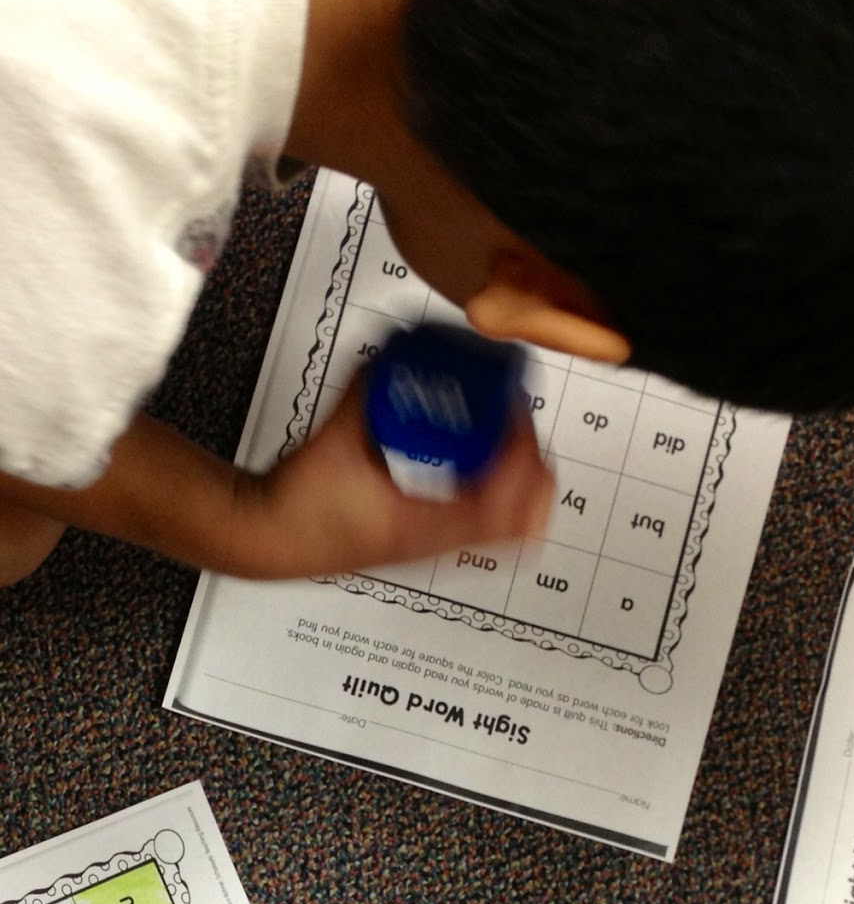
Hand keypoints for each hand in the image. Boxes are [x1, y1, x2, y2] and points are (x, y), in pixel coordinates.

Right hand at [226, 380, 553, 579]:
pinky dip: (500, 492)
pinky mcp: (434, 542)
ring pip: (514, 530)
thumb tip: (398, 353)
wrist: (271, 538)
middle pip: (527, 523)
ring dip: (521, 482)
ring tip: (506, 438)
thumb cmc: (298, 508)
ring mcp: (442, 549)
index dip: (521, 452)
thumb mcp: (337, 440)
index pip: (506, 502)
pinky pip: (490, 527)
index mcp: (425, 527)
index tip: (513, 411)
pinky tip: (481, 459)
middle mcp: (441, 545)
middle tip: (515, 423)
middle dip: (533, 466)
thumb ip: (369, 391)